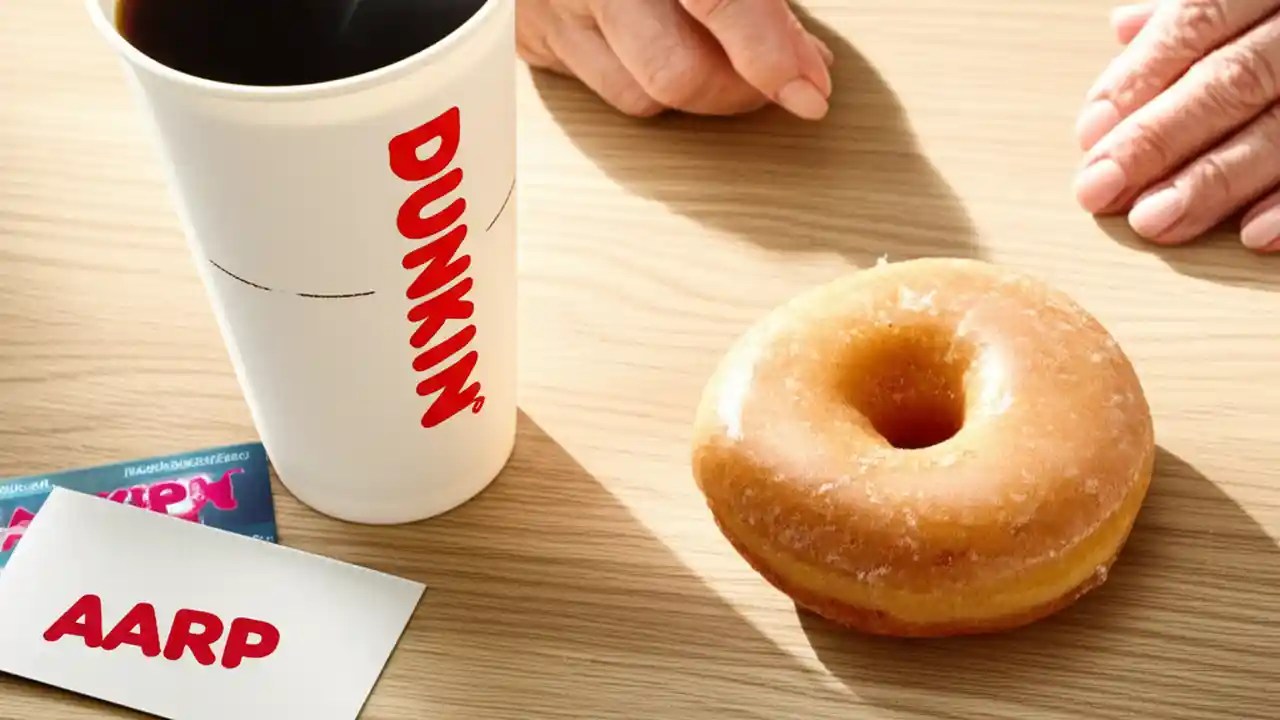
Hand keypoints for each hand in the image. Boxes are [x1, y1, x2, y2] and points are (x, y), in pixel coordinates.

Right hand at [517, 0, 834, 119]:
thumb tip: (801, 53)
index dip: (770, 52)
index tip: (808, 87)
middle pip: (675, 71)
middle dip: (740, 91)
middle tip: (781, 77)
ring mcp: (554, 5)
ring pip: (638, 95)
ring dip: (696, 92)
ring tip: (729, 60)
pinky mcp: (534, 35)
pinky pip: (601, 84)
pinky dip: (644, 74)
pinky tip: (662, 41)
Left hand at [1074, 0, 1279, 252]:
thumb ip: (1200, 7)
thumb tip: (1127, 30)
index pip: (1200, 19)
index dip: (1141, 76)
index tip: (1089, 132)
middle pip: (1233, 80)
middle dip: (1159, 139)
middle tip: (1098, 189)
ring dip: (1216, 179)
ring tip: (1155, 220)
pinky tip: (1253, 234)